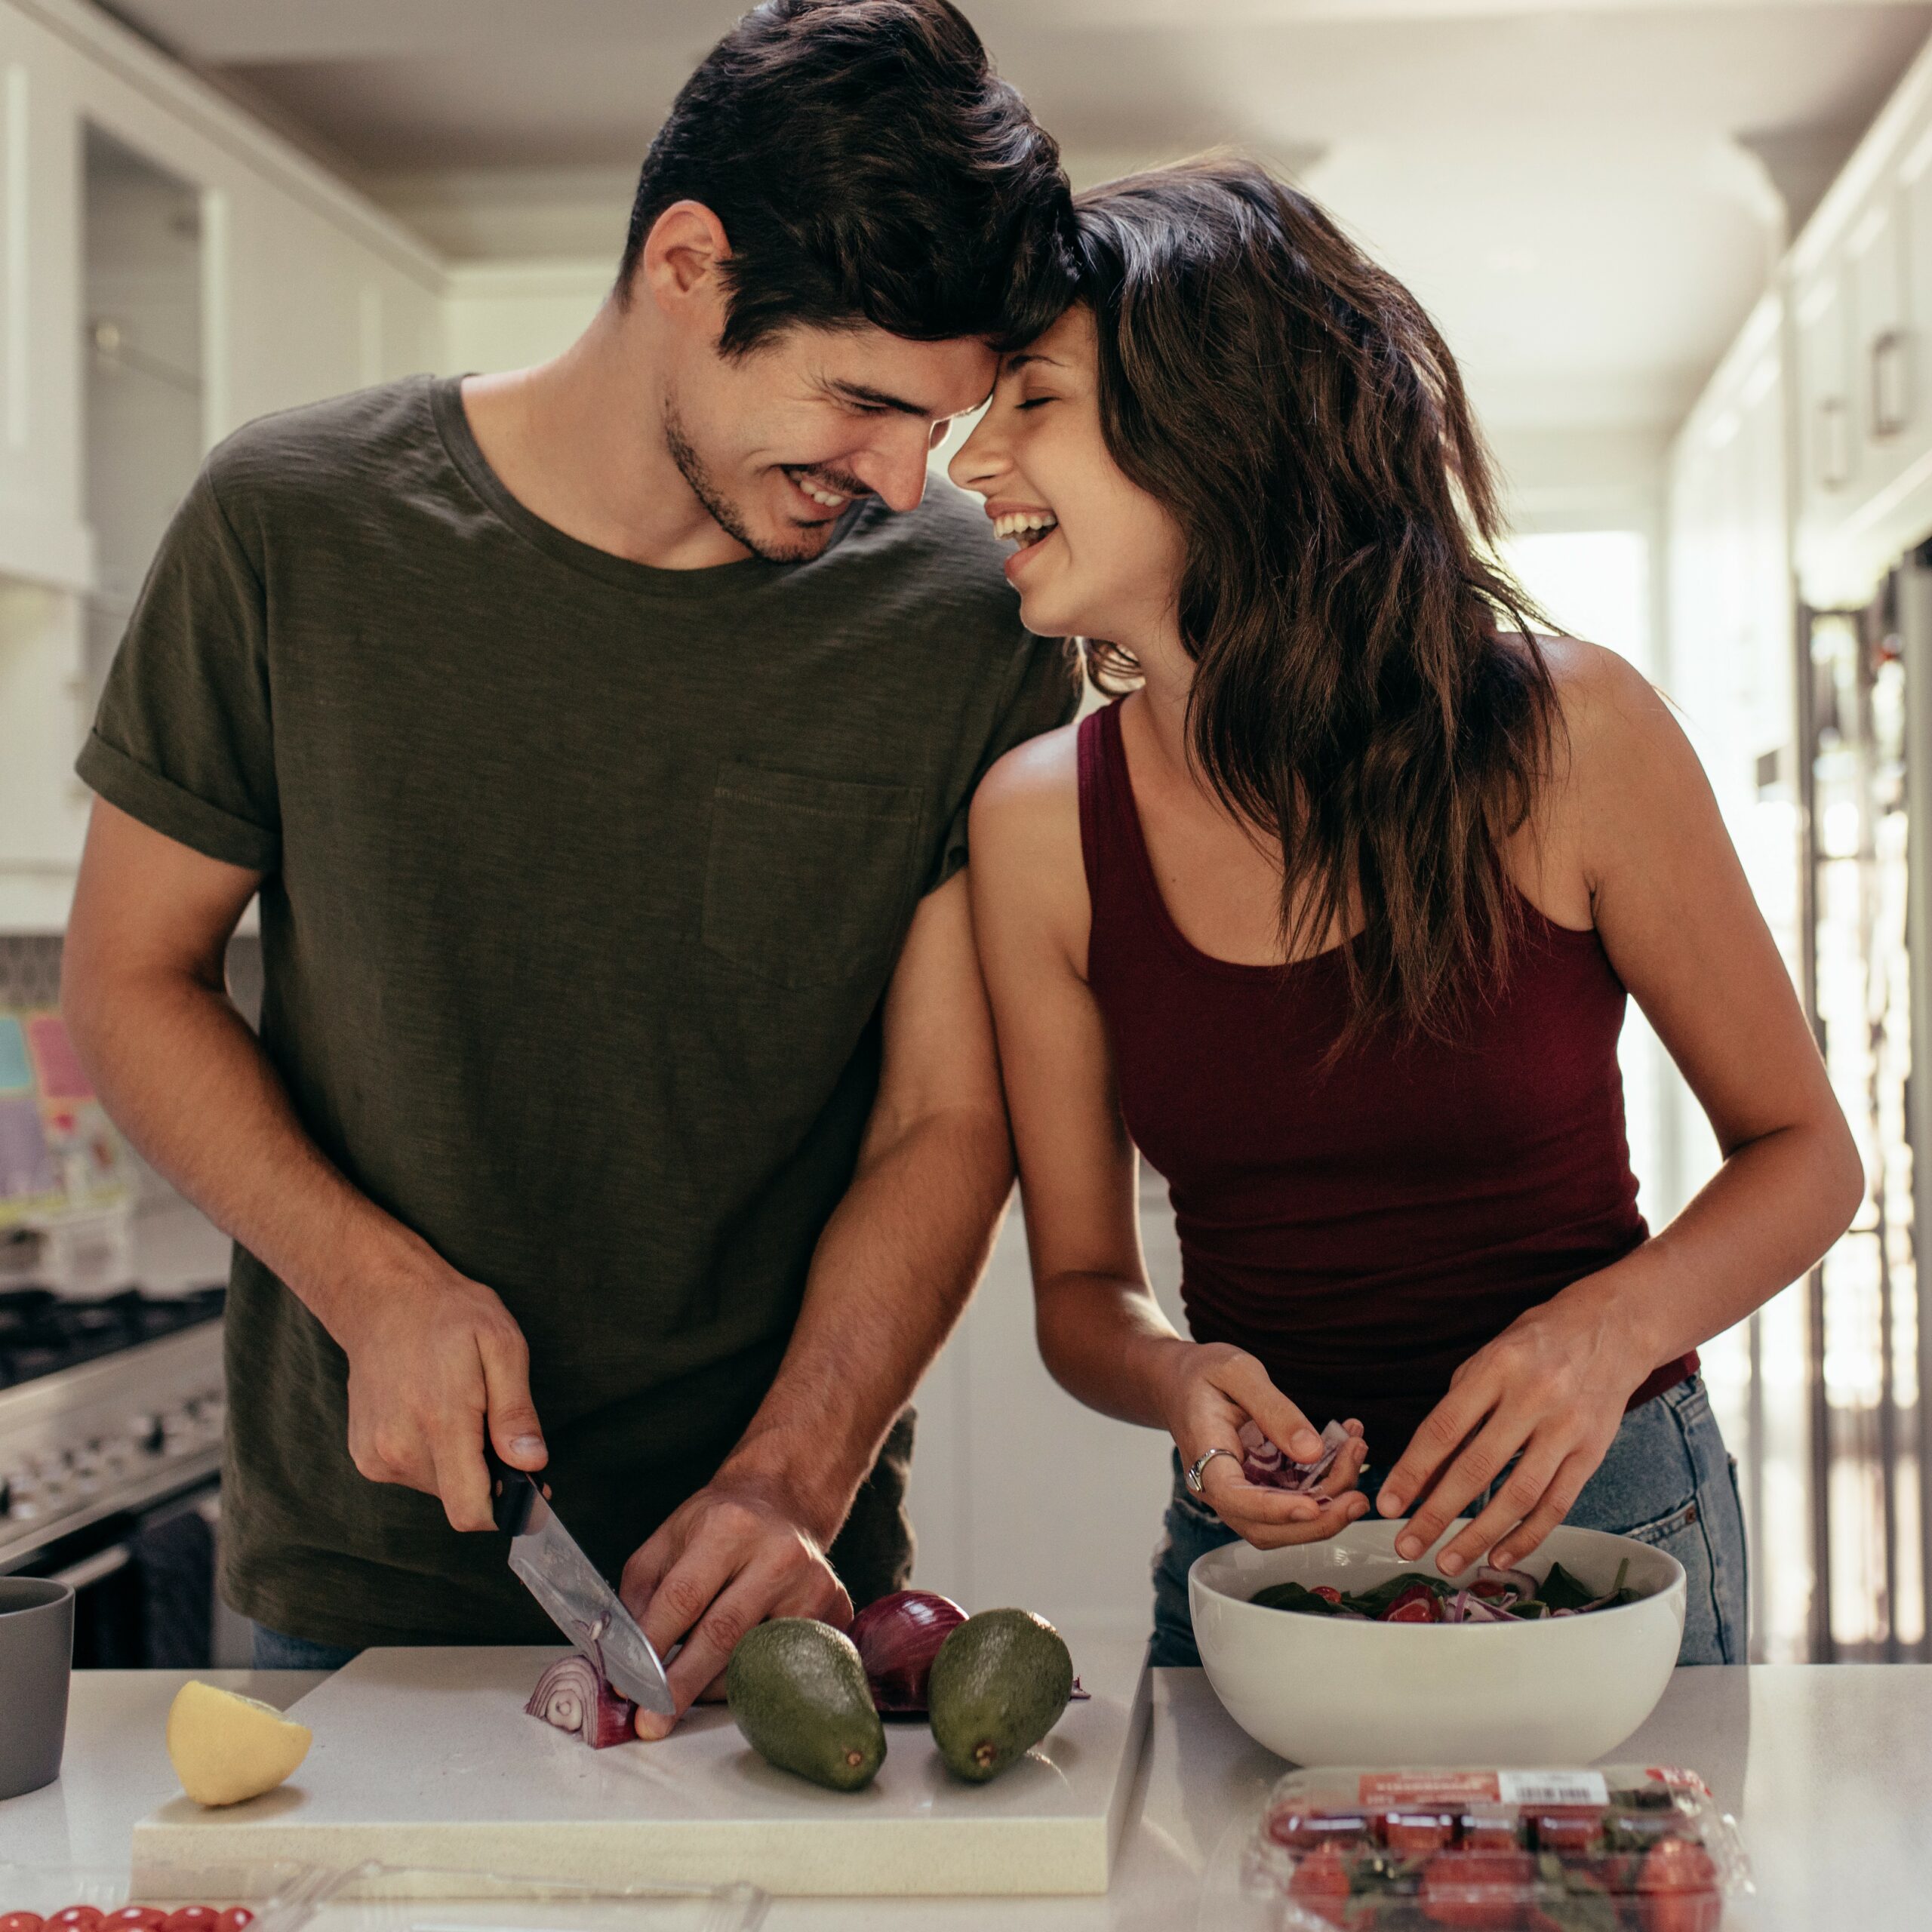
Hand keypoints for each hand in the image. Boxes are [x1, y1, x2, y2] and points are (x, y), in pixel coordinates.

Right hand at [328, 1253, 545, 1533]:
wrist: (383, 1300)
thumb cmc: (450, 1316)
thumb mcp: (501, 1346)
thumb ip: (515, 1411)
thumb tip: (532, 1463)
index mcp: (440, 1422)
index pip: (469, 1510)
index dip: (505, 1510)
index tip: (527, 1488)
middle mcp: (400, 1447)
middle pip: (459, 1499)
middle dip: (486, 1475)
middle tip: (493, 1424)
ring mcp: (376, 1455)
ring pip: (437, 1488)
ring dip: (458, 1463)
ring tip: (458, 1409)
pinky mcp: (365, 1455)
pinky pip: (413, 1474)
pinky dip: (432, 1455)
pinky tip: (431, 1412)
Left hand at [619, 1470, 851, 1737]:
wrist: (784, 1502)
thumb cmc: (718, 1526)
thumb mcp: (668, 1539)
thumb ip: (640, 1593)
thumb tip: (620, 1656)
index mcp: (729, 1527)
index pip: (684, 1597)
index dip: (651, 1646)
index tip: (626, 1686)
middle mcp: (778, 1554)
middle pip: (723, 1635)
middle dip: (680, 1685)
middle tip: (651, 1723)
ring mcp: (813, 1585)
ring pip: (754, 1659)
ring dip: (712, 1685)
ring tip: (687, 1687)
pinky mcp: (835, 1611)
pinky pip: (784, 1665)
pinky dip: (751, 1679)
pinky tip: (732, 1670)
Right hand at [1158, 1342, 1369, 1548]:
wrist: (1181, 1383)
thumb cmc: (1203, 1374)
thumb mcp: (1236, 1372)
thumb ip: (1274, 1409)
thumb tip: (1312, 1452)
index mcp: (1204, 1459)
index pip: (1236, 1499)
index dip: (1275, 1510)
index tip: (1313, 1507)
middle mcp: (1219, 1490)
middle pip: (1265, 1529)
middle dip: (1317, 1521)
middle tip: (1358, 1498)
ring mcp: (1241, 1495)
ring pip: (1285, 1524)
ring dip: (1329, 1504)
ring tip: (1357, 1456)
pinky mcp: (1260, 1489)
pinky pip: (1295, 1501)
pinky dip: (1327, 1486)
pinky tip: (1347, 1450)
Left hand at [1375, 1286, 1650, 1575]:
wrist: (1613, 1327)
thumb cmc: (1537, 1342)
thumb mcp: (1489, 1357)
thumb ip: (1459, 1409)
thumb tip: (1426, 1472)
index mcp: (1497, 1368)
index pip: (1444, 1428)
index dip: (1413, 1470)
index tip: (1388, 1503)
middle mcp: (1533, 1398)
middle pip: (1477, 1468)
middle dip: (1437, 1514)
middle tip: (1407, 1545)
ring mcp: (1567, 1428)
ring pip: (1518, 1495)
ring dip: (1479, 1536)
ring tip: (1448, 1561)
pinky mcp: (1593, 1452)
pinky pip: (1557, 1504)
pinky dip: (1527, 1536)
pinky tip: (1499, 1556)